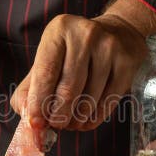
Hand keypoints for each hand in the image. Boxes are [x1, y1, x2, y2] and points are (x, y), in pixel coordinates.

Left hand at [11, 0, 155, 130]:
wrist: (119, 32)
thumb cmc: (76, 50)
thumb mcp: (50, 58)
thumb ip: (31, 87)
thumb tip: (28, 119)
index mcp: (59, 30)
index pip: (45, 72)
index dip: (38, 102)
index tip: (35, 124)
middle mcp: (85, 35)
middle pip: (68, 89)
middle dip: (59, 116)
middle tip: (56, 126)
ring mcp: (109, 48)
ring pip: (89, 100)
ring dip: (77, 120)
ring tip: (72, 123)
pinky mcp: (126, 63)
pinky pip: (108, 102)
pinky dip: (95, 118)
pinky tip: (87, 120)